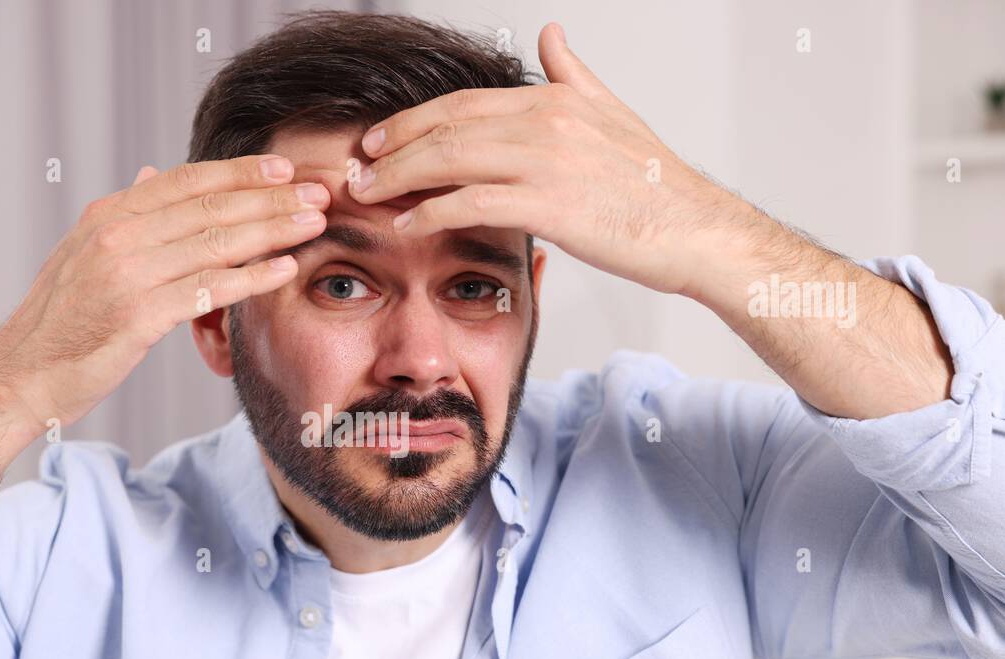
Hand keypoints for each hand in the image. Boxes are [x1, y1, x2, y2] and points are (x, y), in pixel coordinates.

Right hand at [0, 155, 329, 428]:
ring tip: (314, 222)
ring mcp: (126, 274)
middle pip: (210, 206)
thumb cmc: (59, 322)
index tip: (284, 169)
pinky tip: (285, 269)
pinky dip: (252, 277)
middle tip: (319, 191)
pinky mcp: (138, 316)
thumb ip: (125, 215)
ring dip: (272, 229)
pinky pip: (208, 289)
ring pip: (216, 242)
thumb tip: (152, 175)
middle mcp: (116, 236)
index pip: (186, 181)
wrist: (21, 375)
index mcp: (107, 216)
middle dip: (271, 197)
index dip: (240, 172)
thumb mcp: (83, 254)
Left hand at [351, 22, 750, 296]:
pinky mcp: (550, 205)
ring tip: (368, 195)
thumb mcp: (612, 111)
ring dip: (399, 179)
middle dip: (393, 147)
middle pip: (446, 127)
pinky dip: (432, 213)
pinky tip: (407, 225)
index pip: (463, 103)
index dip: (414, 120)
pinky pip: (472, 204)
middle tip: (357, 167)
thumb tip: (550, 34)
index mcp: (553, 99)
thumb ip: (572, 73)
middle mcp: (545, 122)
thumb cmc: (655, 183)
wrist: (696, 229)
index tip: (380, 139)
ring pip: (450, 160)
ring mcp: (546, 161)